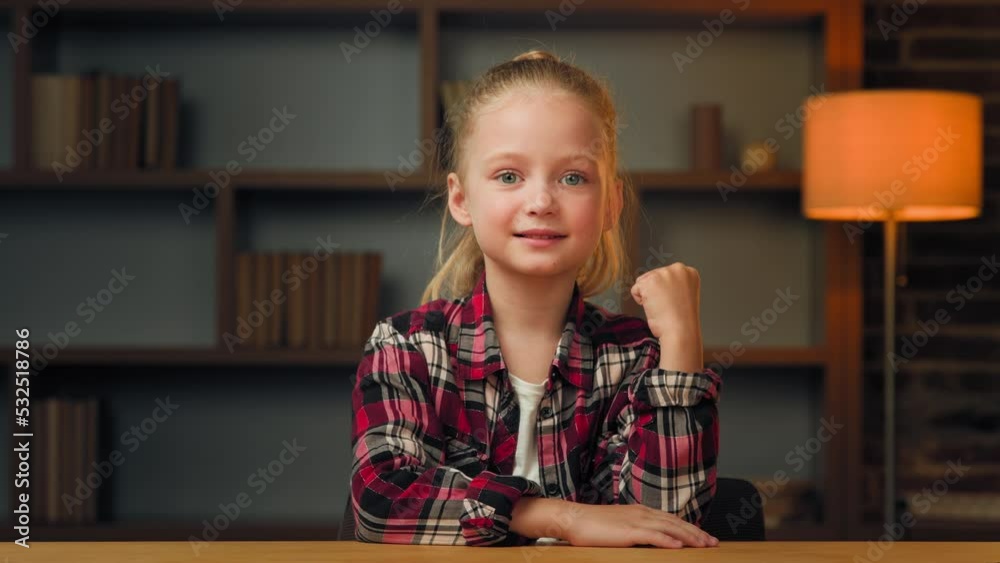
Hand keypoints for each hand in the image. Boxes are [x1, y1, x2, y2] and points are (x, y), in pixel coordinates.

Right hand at [563, 503, 718, 547]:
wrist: (574, 518)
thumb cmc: (592, 525)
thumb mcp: (619, 525)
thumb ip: (635, 530)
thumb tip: (648, 540)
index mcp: (640, 512)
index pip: (671, 519)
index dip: (689, 527)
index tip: (704, 536)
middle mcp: (642, 513)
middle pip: (676, 522)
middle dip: (696, 532)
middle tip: (713, 542)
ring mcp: (636, 521)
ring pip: (669, 528)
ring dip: (689, 536)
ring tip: (704, 544)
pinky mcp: (628, 531)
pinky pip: (653, 536)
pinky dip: (668, 540)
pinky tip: (679, 546)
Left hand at [630, 263, 702, 371]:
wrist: (681, 330)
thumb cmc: (682, 320)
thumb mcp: (683, 295)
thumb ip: (672, 285)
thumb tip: (657, 285)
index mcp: (689, 272)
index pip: (666, 276)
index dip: (666, 292)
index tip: (674, 302)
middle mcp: (678, 269)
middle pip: (654, 276)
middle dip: (656, 292)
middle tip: (667, 306)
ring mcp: (663, 273)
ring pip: (644, 282)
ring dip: (648, 296)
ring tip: (662, 306)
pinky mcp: (650, 281)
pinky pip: (635, 289)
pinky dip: (640, 300)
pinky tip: (654, 307)